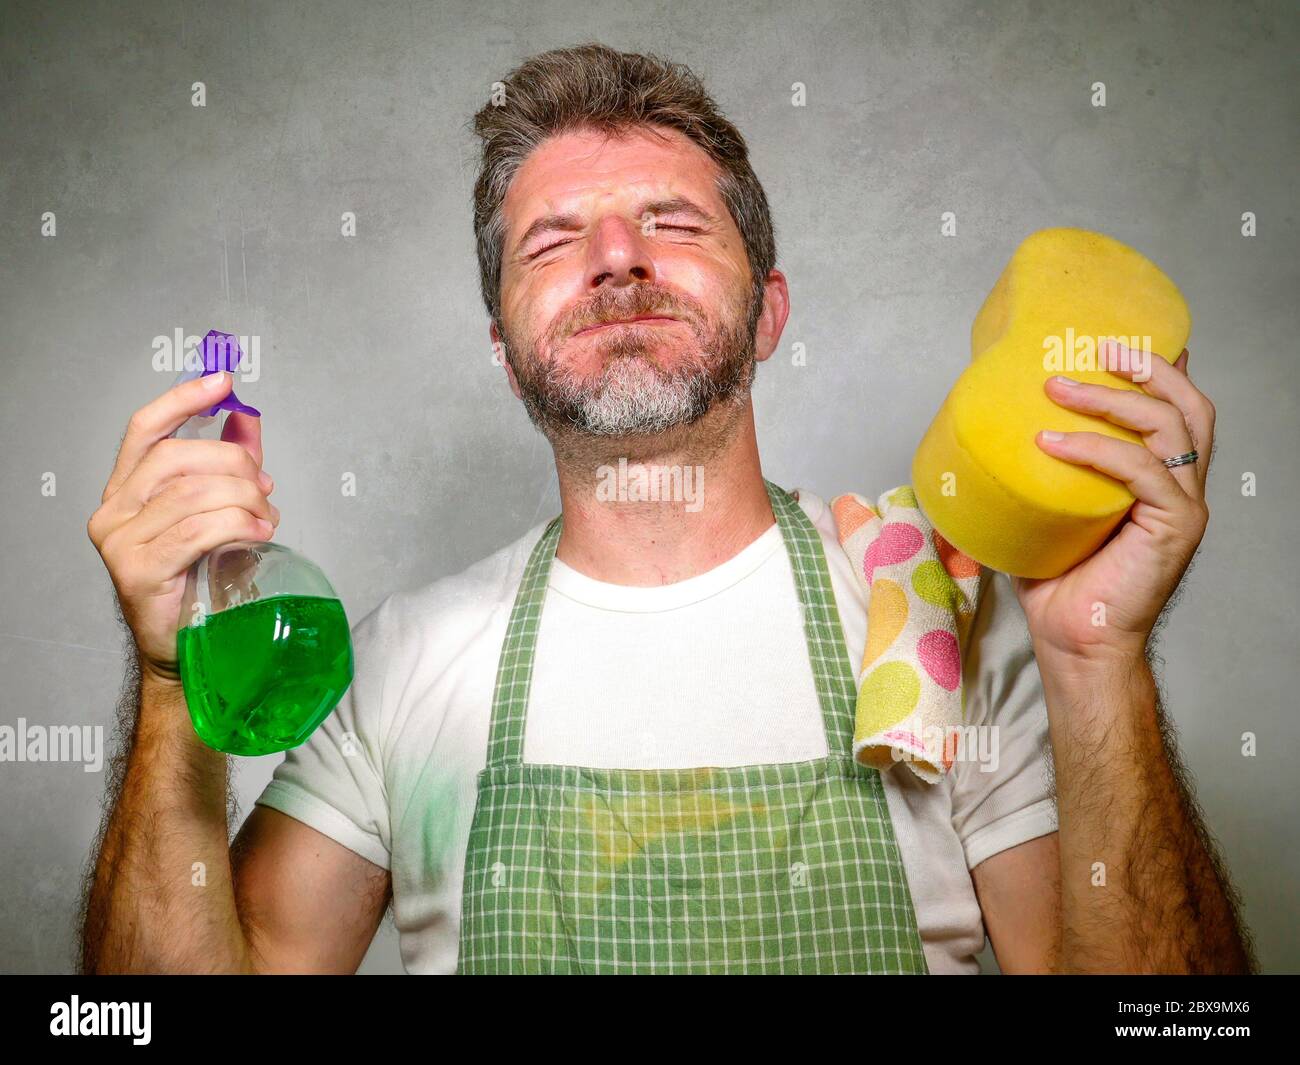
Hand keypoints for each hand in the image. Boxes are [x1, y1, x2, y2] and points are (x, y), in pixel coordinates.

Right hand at [87, 372, 278, 684]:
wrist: (184, 646)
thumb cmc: (199, 579)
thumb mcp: (218, 510)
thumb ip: (228, 463)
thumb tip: (246, 419)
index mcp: (126, 490)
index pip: (145, 429)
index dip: (184, 399)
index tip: (223, 380)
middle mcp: (113, 511)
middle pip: (178, 457)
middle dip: (234, 463)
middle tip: (265, 486)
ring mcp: (120, 542)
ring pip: (193, 493)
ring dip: (244, 499)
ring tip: (267, 517)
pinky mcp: (138, 571)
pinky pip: (198, 530)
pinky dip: (238, 524)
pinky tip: (259, 532)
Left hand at [1011, 342, 1214, 665]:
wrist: (1074, 641)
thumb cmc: (1057, 580)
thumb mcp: (1045, 510)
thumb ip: (1037, 472)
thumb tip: (982, 437)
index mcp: (1159, 479)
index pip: (1177, 410)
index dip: (1159, 369)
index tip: (1117, 339)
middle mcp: (1181, 486)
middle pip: (1188, 405)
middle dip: (1146, 366)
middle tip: (1094, 349)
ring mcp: (1183, 506)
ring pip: (1170, 427)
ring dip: (1112, 399)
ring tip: (1057, 387)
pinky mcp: (1174, 527)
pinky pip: (1141, 472)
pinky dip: (1096, 451)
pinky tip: (1051, 444)